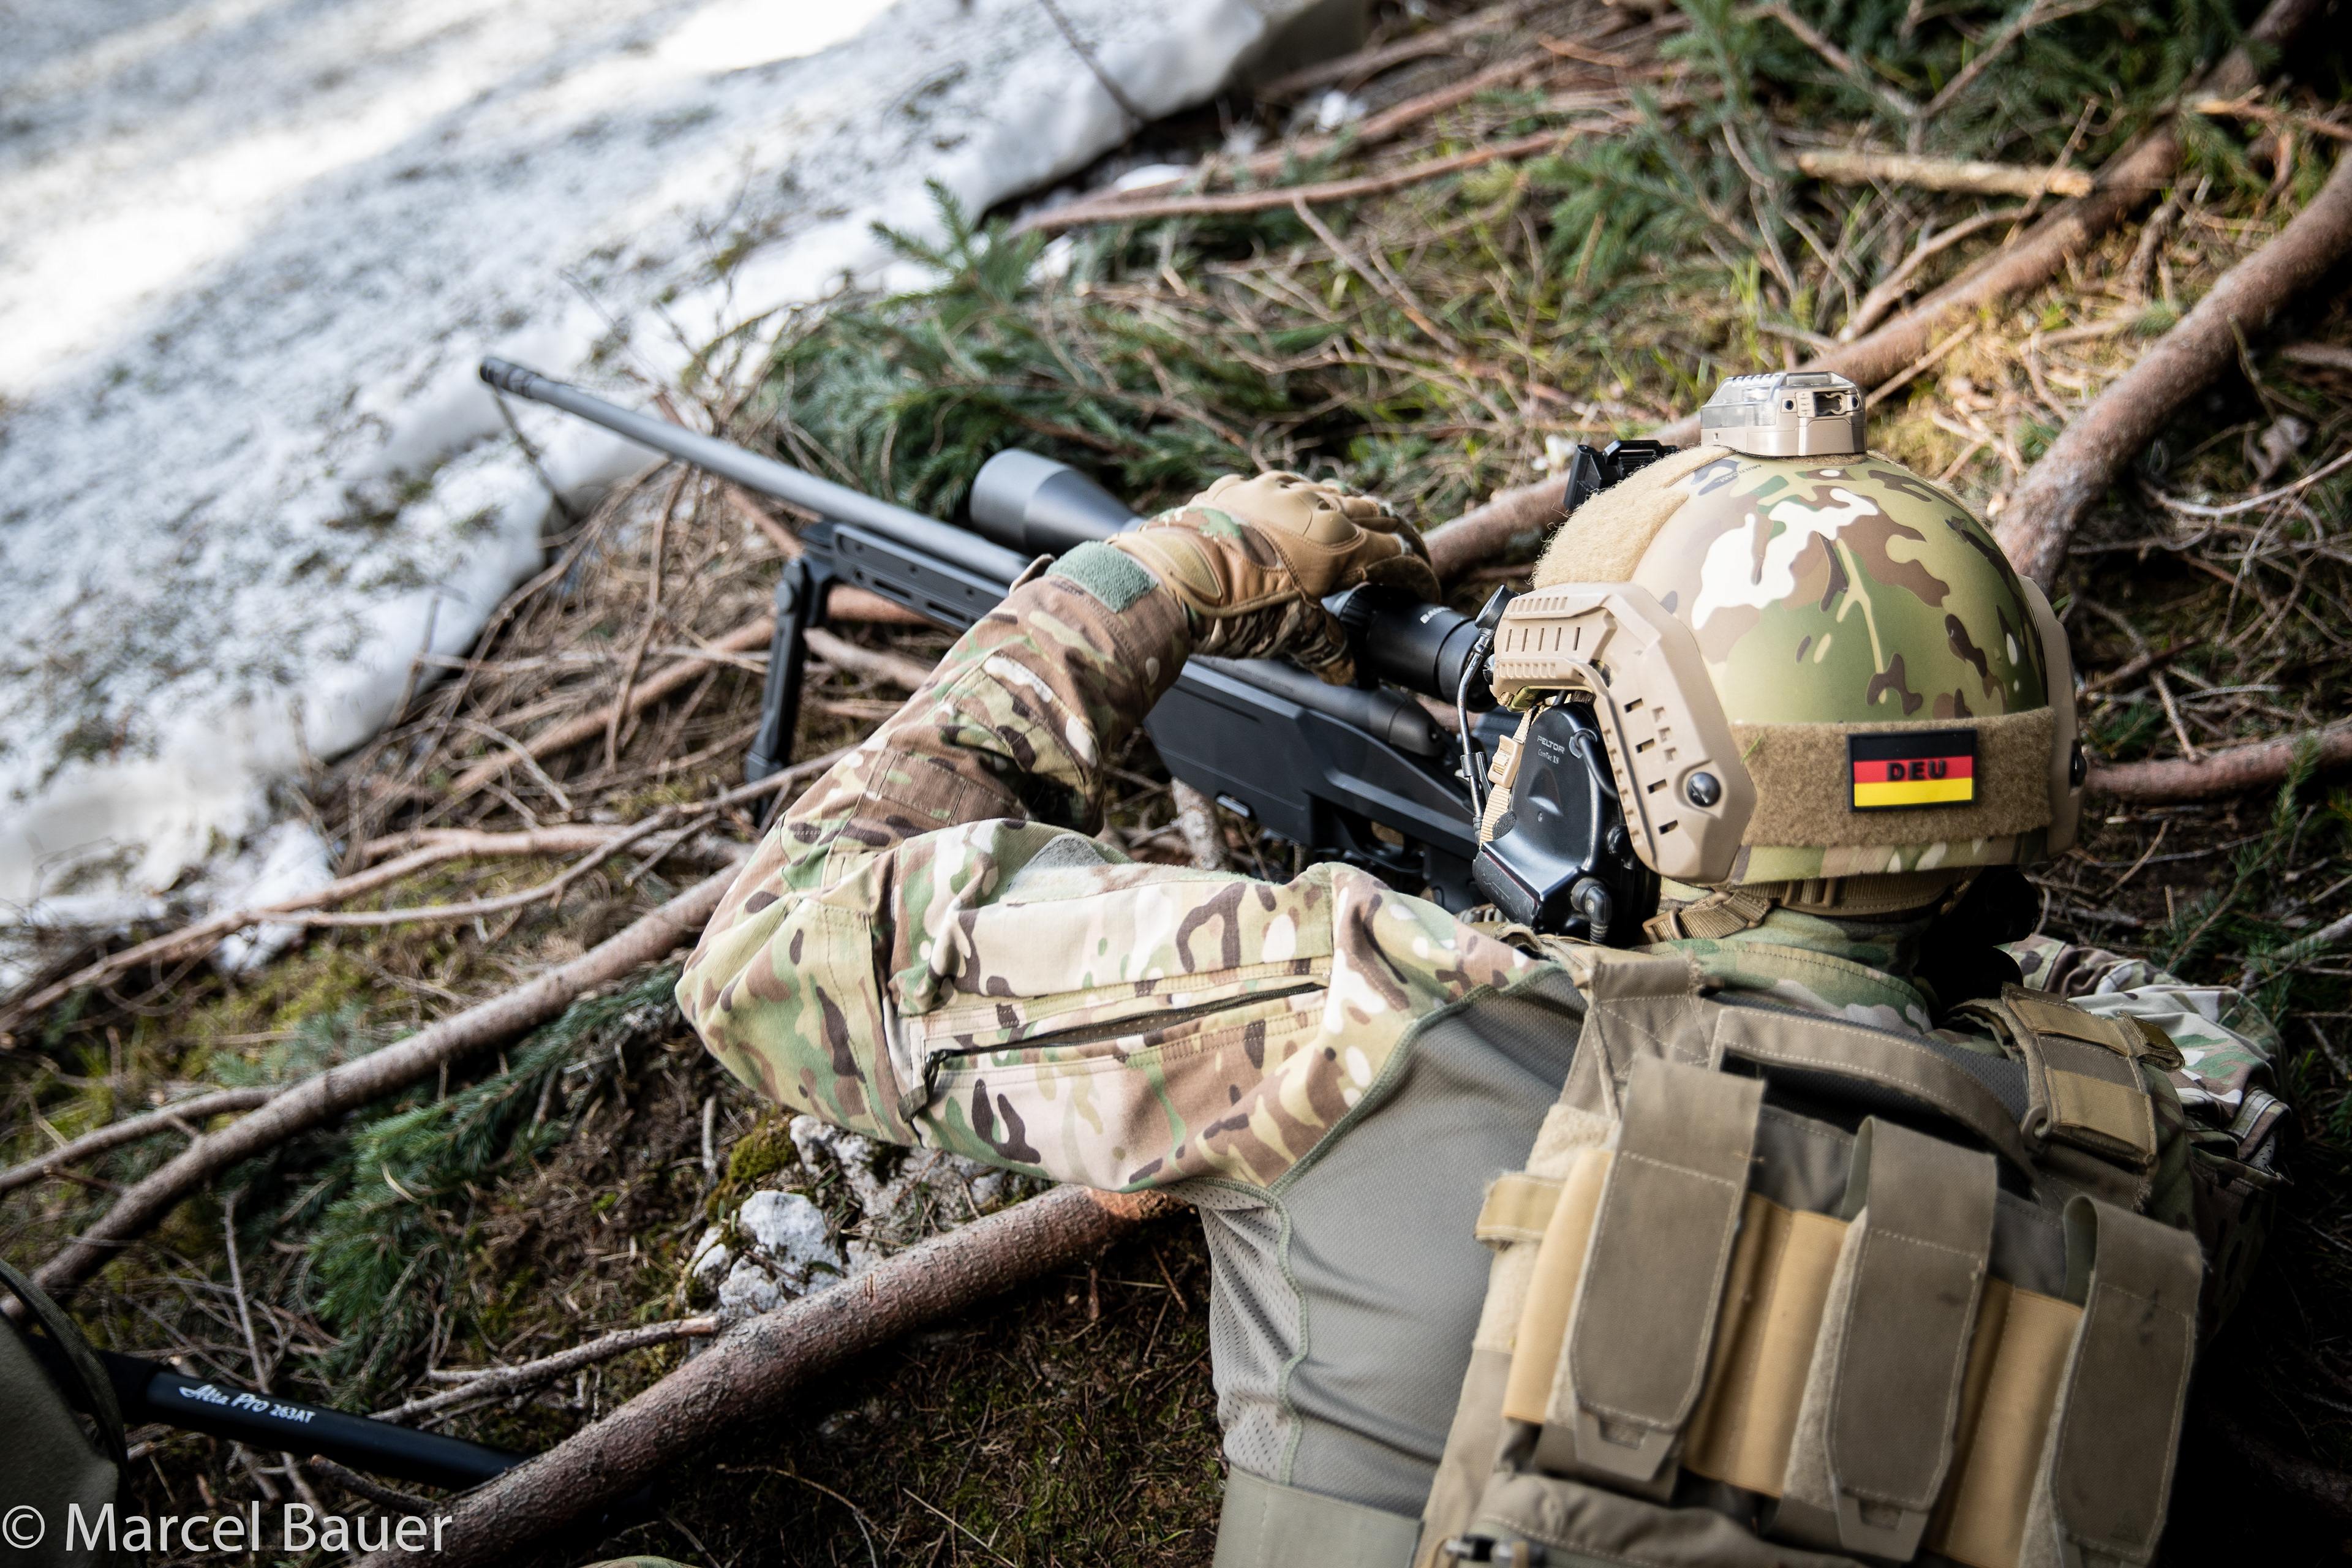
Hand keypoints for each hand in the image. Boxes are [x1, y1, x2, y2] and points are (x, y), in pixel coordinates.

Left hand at [1109, 472, 1438, 681]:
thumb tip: (1347, 670)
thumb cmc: (1234, 611)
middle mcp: (1314, 507)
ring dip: (1352, 509)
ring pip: (1329, 491)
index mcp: (1339, 543)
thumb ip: (1327, 649)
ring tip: (1359, 526)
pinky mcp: (1237, 488)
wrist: (1168, 581)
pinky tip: (1293, 513)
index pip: (1396, 554)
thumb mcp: (1292, 636)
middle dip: (1396, 535)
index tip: (1426, 589)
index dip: (1417, 574)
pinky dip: (1299, 501)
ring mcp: (1274, 491)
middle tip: (1405, 555)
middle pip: (1373, 512)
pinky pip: (1280, 487)